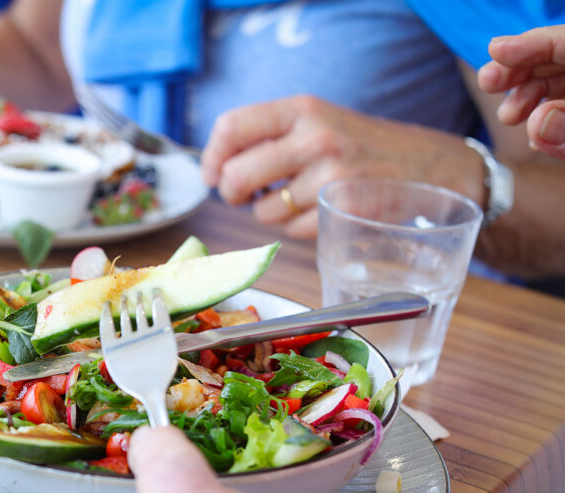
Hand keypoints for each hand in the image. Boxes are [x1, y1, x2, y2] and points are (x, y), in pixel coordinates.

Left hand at [200, 95, 484, 238]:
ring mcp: (329, 174)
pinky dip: (299, 228)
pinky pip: (292, 230)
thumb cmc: (363, 149)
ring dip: (272, 213)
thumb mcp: (318, 122)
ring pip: (263, 210)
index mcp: (301, 109)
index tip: (211, 174)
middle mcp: (314, 136)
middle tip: (245, 196)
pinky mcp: (342, 208)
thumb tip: (216, 169)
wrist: (433, 167)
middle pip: (235, 176)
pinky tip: (323, 211)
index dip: (211, 157)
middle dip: (233, 194)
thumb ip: (270, 137)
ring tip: (302, 198)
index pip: (231, 126)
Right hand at [479, 26, 564, 159]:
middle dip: (519, 71)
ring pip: (559, 85)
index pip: (564, 41)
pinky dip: (546, 120)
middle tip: (487, 84)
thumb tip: (538, 124)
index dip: (528, 44)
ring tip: (510, 118)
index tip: (494, 50)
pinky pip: (564, 113)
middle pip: (556, 60)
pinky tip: (534, 135)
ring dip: (527, 98)